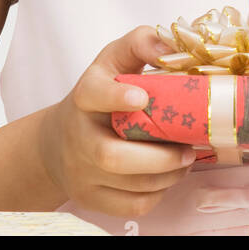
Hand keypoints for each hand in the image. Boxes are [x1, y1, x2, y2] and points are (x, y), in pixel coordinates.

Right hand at [38, 25, 196, 220]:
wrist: (59, 141)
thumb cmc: (99, 93)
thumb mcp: (114, 60)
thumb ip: (141, 44)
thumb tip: (173, 47)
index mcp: (85, 96)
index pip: (93, 94)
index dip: (116, 97)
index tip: (143, 97)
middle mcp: (78, 136)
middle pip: (111, 155)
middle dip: (158, 157)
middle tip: (188, 149)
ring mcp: (81, 171)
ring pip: (127, 185)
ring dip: (167, 175)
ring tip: (186, 160)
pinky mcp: (90, 197)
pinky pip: (130, 205)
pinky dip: (156, 194)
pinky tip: (168, 177)